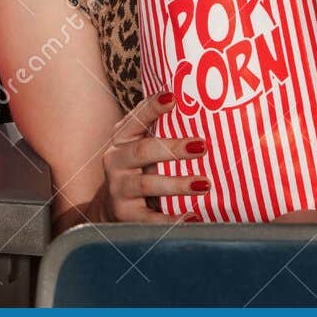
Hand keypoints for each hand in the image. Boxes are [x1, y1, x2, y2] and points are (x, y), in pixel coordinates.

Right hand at [96, 91, 208, 222]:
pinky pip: (150, 218)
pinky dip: (172, 219)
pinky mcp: (125, 215)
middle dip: (173, 148)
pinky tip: (193, 217)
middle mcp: (116, 161)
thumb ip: (159, 133)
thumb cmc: (137, 171)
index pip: (135, 120)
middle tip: (202, 146)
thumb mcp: (140, 149)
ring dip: (178, 184)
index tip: (172, 97)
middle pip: (143, 151)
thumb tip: (203, 111)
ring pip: (147, 184)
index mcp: (121, 139)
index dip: (152, 108)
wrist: (111, 209)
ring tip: (204, 184)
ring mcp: (119, 189)